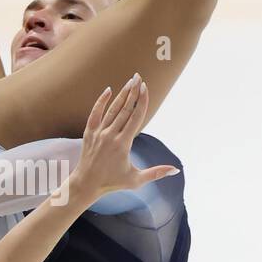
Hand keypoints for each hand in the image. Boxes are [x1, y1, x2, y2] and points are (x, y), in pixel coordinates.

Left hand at [67, 76, 178, 203]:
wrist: (86, 183)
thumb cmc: (112, 183)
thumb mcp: (136, 180)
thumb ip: (156, 173)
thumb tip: (176, 170)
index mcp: (123, 144)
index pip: (136, 118)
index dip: (142, 101)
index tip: (146, 88)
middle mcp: (111, 135)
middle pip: (125, 109)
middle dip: (133, 93)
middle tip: (139, 77)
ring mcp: (99, 133)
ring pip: (112, 109)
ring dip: (122, 94)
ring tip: (130, 81)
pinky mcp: (89, 132)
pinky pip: (95, 113)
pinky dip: (101, 101)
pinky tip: (108, 90)